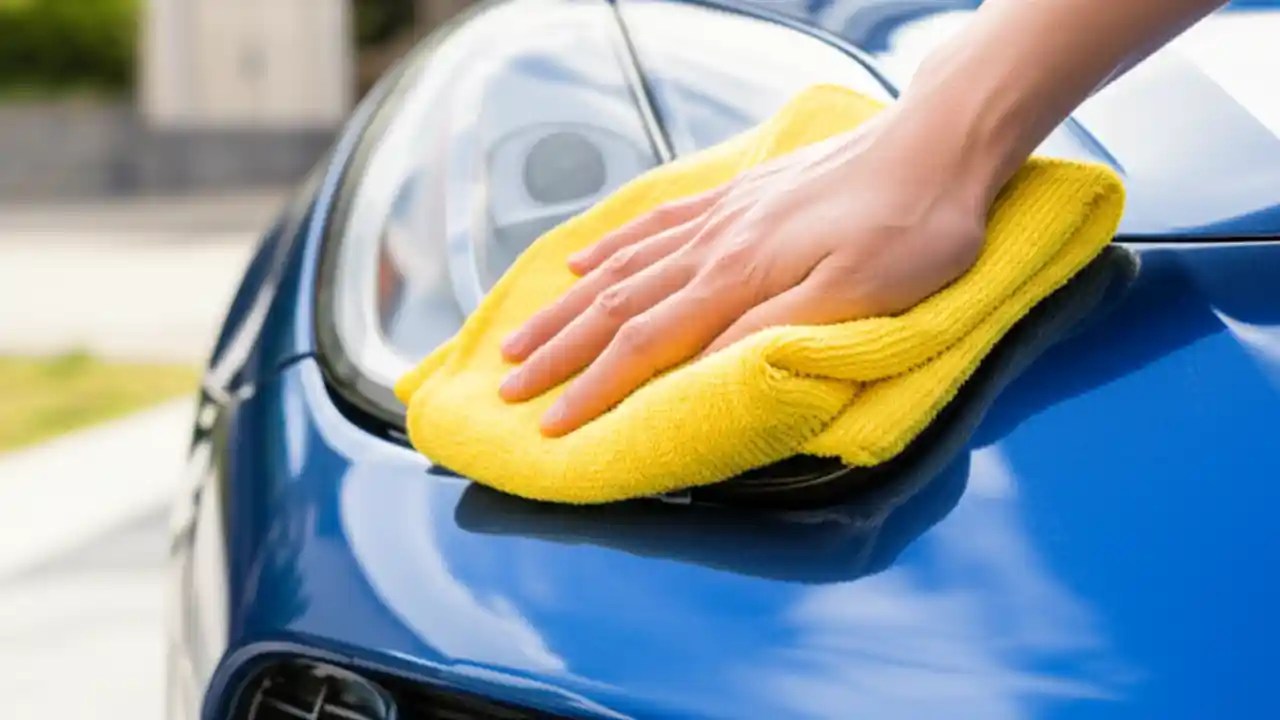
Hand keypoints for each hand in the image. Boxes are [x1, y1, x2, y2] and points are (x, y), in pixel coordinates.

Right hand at [498, 112, 995, 436]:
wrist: (937, 146)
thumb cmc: (913, 230)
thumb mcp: (857, 296)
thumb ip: (769, 330)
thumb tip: (691, 366)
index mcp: (738, 278)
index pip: (643, 345)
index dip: (592, 389)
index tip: (549, 424)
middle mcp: (714, 246)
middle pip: (615, 306)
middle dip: (557, 353)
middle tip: (508, 388)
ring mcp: (720, 217)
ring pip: (623, 268)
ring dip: (567, 307)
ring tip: (523, 335)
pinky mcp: (736, 197)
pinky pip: (655, 225)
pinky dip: (611, 248)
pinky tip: (584, 261)